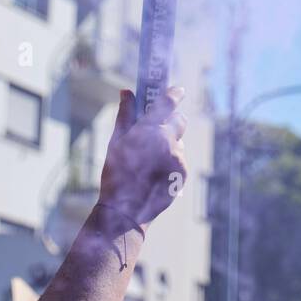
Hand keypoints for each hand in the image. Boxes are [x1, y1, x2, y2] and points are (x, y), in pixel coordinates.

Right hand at [97, 87, 188, 230]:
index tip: (177, 90)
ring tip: (150, 157)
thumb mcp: (116, 142)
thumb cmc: (116, 174)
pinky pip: (179, 158)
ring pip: (179, 141)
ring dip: (169, 142)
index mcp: (149, 131)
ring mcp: (178, 158)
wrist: (125, 211)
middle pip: (180, 120)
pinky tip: (155, 171)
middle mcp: (168, 142)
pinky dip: (171, 159)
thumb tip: (127, 92)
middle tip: (159, 125)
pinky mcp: (183, 172)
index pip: (168, 103)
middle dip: (172, 119)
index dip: (174, 93)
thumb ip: (125, 115)